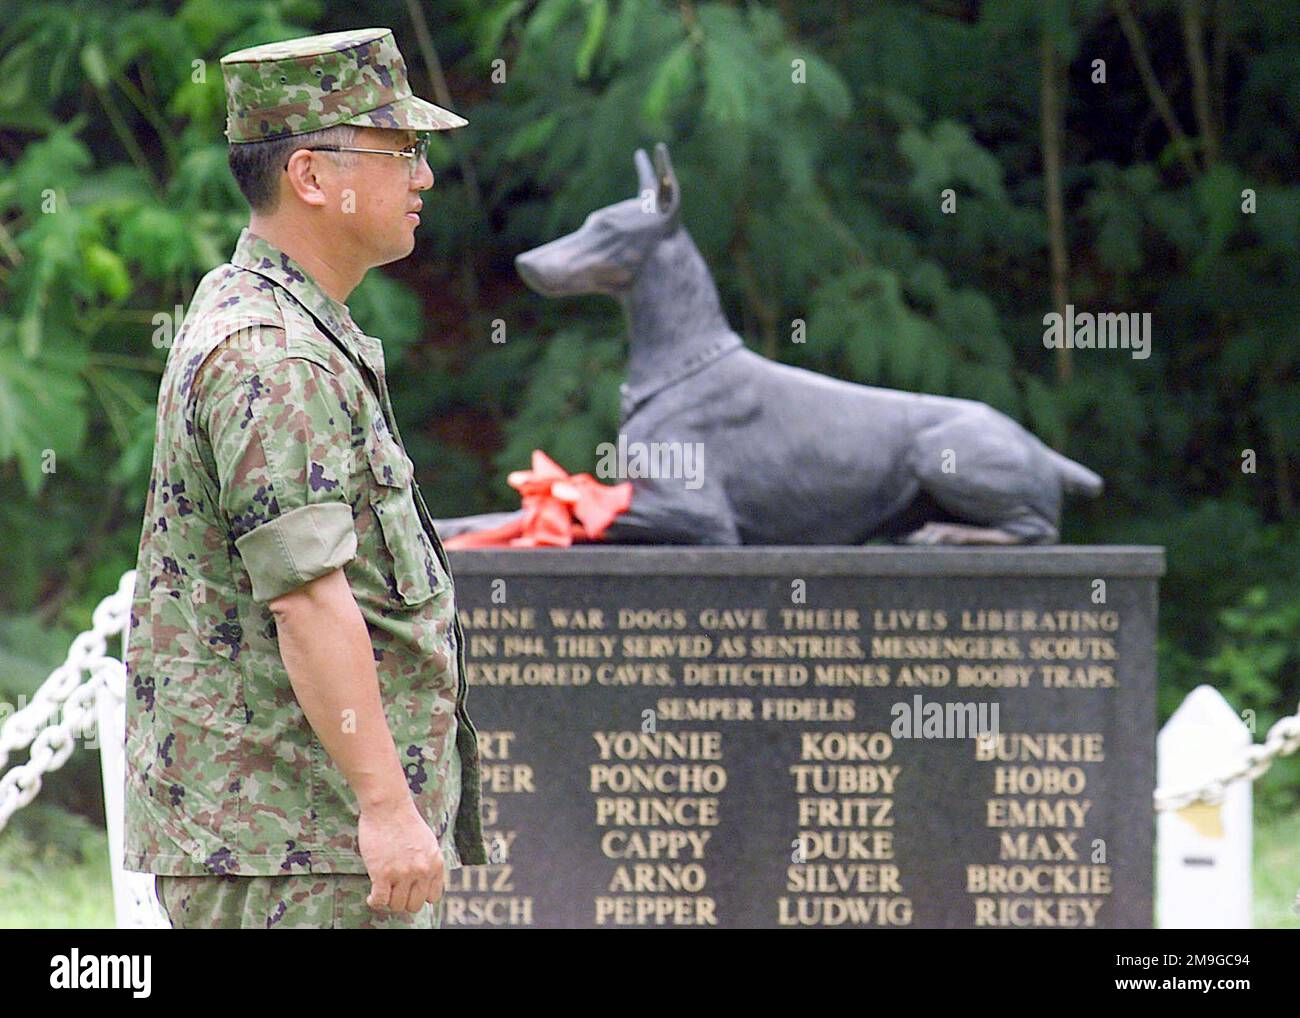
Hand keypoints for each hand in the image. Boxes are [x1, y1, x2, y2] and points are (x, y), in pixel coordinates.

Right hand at [358, 798, 444, 913]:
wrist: (388, 806)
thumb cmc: (404, 821)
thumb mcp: (427, 842)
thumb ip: (428, 863)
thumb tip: (423, 884)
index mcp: (435, 863)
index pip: (433, 897)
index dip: (419, 896)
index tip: (409, 892)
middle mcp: (422, 870)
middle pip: (414, 905)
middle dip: (403, 901)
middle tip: (393, 892)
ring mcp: (403, 873)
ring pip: (396, 905)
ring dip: (388, 901)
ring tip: (382, 891)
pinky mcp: (382, 874)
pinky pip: (380, 901)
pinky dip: (374, 902)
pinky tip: (371, 896)